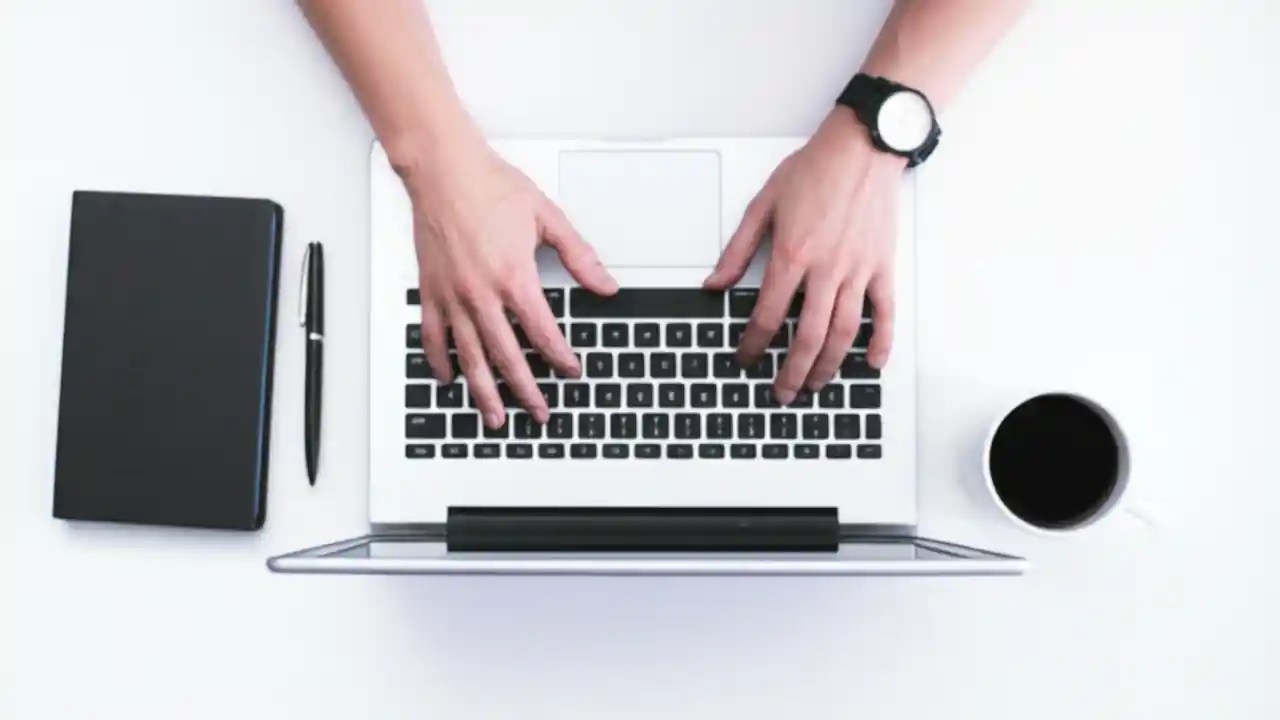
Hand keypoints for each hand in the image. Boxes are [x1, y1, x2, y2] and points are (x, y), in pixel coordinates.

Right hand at [406, 146, 616, 428]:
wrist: (443, 170)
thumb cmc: (490, 187)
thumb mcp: (547, 217)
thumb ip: (580, 256)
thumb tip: (605, 284)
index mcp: (514, 278)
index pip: (543, 333)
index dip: (560, 358)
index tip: (571, 372)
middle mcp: (481, 294)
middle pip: (507, 357)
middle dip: (526, 390)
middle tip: (539, 412)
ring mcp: (453, 296)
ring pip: (470, 357)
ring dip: (484, 392)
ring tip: (495, 417)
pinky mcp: (431, 292)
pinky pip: (434, 338)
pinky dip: (440, 362)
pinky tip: (449, 379)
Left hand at [704, 107, 901, 403]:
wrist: (862, 146)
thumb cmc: (815, 170)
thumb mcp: (763, 205)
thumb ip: (737, 250)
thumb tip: (714, 285)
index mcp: (792, 254)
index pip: (767, 315)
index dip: (753, 344)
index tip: (746, 359)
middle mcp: (827, 268)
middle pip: (807, 336)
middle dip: (791, 371)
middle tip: (780, 393)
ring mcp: (859, 270)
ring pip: (844, 333)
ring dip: (829, 366)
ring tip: (815, 386)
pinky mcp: (883, 266)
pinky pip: (885, 313)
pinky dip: (880, 341)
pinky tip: (871, 362)